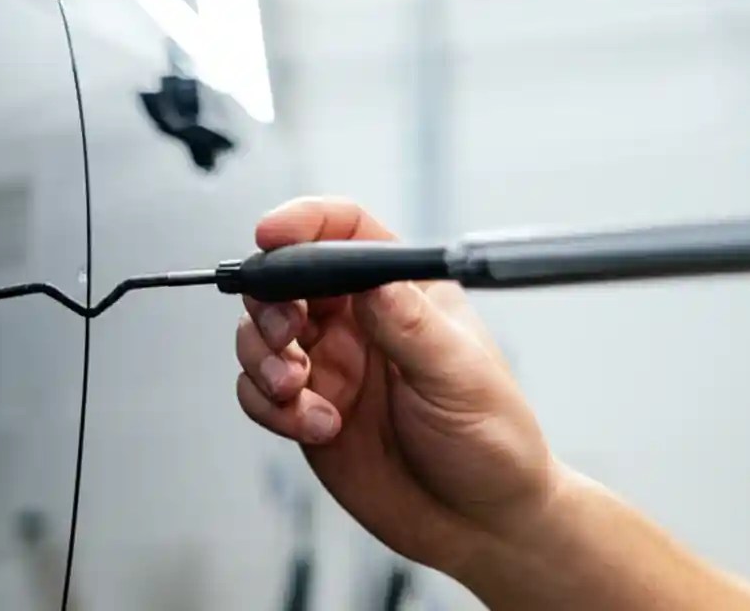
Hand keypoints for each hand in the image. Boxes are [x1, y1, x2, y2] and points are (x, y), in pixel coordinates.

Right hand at [234, 198, 557, 576]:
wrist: (479, 526)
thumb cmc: (492, 443)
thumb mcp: (460, 378)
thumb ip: (410, 327)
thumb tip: (372, 280)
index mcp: (402, 293)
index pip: (346, 231)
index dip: (304, 222)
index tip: (271, 235)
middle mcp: (358, 321)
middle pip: (284, 280)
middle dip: (269, 303)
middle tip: (285, 334)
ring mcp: (329, 365)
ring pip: (259, 336)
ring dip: (264, 360)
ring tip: (298, 392)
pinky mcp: (305, 410)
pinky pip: (257, 393)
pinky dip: (270, 409)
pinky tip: (317, 427)